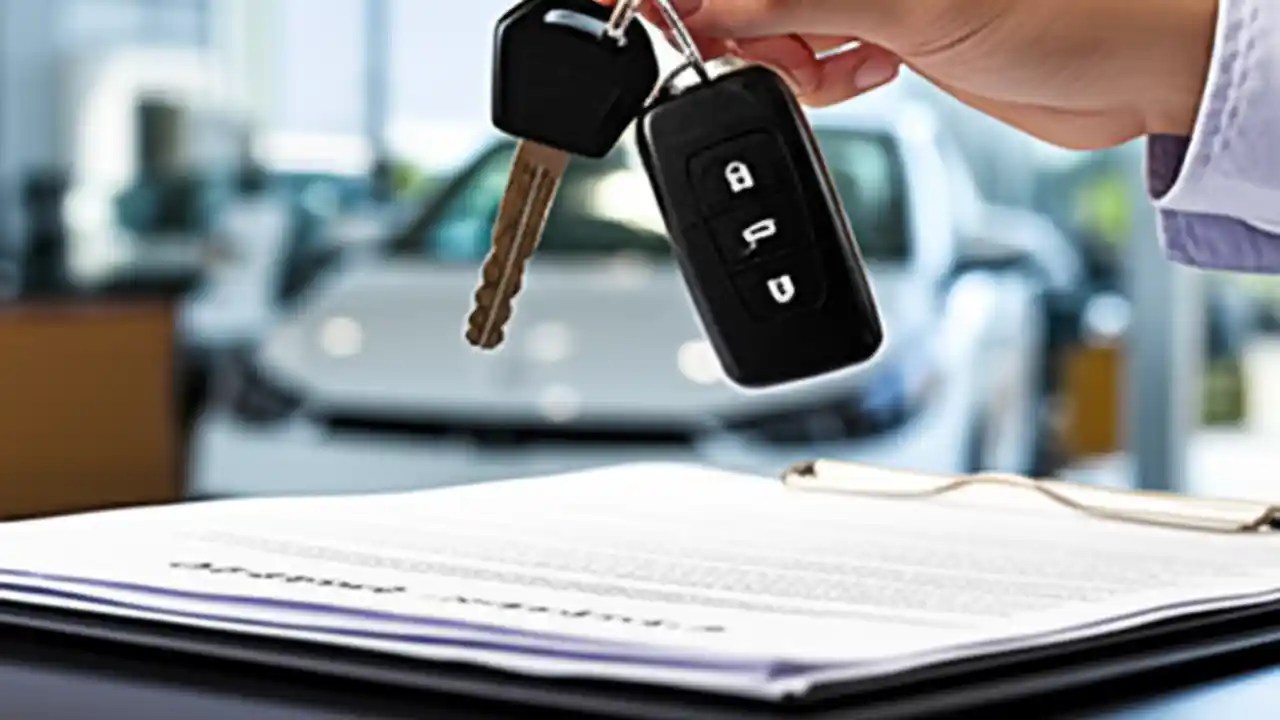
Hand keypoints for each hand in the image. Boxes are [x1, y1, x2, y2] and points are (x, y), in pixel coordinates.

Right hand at [615, 0, 1217, 150]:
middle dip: (733, 27)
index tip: (637, 14)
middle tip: (763, 57)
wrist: (1138, 72)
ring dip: (781, 59)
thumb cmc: (1074, 8)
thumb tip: (703, 8)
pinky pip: (811, 52)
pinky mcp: (883, 27)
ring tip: (839, 65)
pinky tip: (864, 70)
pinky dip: (819, 74)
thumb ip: (793, 0)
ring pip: (769, 24)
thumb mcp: (912, 5)